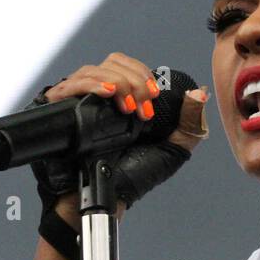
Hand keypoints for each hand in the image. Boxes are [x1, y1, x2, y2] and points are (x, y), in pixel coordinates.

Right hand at [35, 54, 209, 226]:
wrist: (107, 197)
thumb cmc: (135, 177)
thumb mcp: (172, 149)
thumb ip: (190, 122)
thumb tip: (200, 92)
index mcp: (122, 98)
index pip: (127, 64)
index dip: (142, 74)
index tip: (153, 96)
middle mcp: (99, 96)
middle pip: (111, 62)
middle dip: (133, 79)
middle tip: (144, 106)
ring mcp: (78, 101)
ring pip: (92, 70)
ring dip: (117, 82)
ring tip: (128, 108)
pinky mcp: (60, 109)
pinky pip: (71, 84)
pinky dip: (92, 84)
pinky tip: (108, 93)